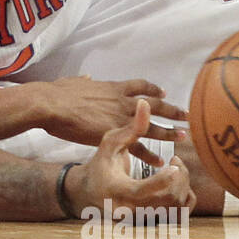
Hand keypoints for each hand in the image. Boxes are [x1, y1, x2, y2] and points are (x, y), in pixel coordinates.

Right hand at [37, 76, 186, 165]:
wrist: (53, 105)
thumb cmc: (59, 92)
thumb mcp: (73, 81)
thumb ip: (83, 81)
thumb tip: (86, 77)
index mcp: (113, 87)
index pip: (140, 86)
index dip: (153, 89)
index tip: (164, 92)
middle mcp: (122, 101)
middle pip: (155, 104)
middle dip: (172, 109)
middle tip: (186, 114)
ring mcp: (121, 118)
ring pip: (153, 126)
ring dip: (169, 131)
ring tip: (183, 136)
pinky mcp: (115, 135)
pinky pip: (138, 147)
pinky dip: (150, 154)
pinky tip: (160, 161)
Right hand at [63, 98, 195, 216]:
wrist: (88, 194)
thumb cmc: (101, 164)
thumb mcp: (110, 142)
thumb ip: (131, 127)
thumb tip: (145, 103)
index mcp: (116, 190)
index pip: (141, 191)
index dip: (161, 181)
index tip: (174, 165)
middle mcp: (129, 210)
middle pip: (165, 200)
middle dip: (179, 178)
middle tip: (176, 161)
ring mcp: (142, 219)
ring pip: (176, 209)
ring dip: (183, 186)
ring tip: (176, 170)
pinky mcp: (151, 222)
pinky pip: (179, 216)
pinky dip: (185, 197)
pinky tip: (176, 183)